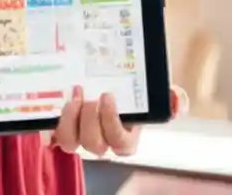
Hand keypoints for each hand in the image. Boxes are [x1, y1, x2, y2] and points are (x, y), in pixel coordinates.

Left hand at [52, 85, 187, 156]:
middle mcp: (102, 143)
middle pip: (93, 144)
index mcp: (126, 140)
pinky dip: (55, 119)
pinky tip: (60, 99)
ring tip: (74, 95)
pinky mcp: (63, 129)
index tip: (107, 96)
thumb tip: (178, 100)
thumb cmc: (132, 97)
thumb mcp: (153, 95)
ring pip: (70, 142)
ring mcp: (80, 138)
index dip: (111, 121)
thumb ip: (173, 99)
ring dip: (70, 119)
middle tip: (89, 95)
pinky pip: (53, 134)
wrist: (102, 88)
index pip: (119, 142)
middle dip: (89, 119)